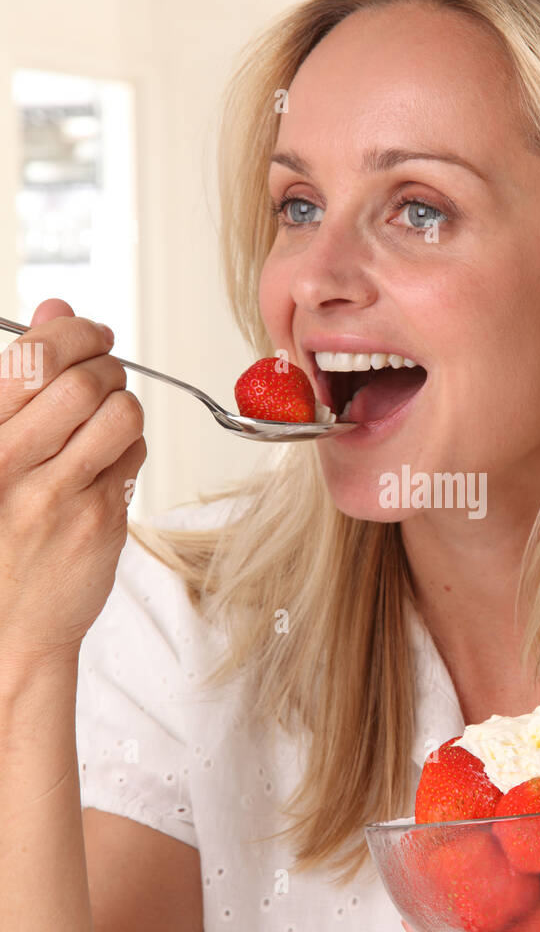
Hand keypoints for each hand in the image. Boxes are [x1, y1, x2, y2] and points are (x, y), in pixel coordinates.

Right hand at [0, 299, 146, 667]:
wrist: (6, 622)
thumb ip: (21, 376)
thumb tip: (58, 309)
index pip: (35, 359)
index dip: (75, 333)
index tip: (89, 333)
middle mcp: (11, 463)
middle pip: (85, 382)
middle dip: (106, 367)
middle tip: (104, 376)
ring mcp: (58, 495)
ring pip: (121, 414)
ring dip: (124, 404)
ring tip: (107, 418)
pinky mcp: (99, 520)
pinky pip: (134, 456)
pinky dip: (130, 447)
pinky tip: (107, 462)